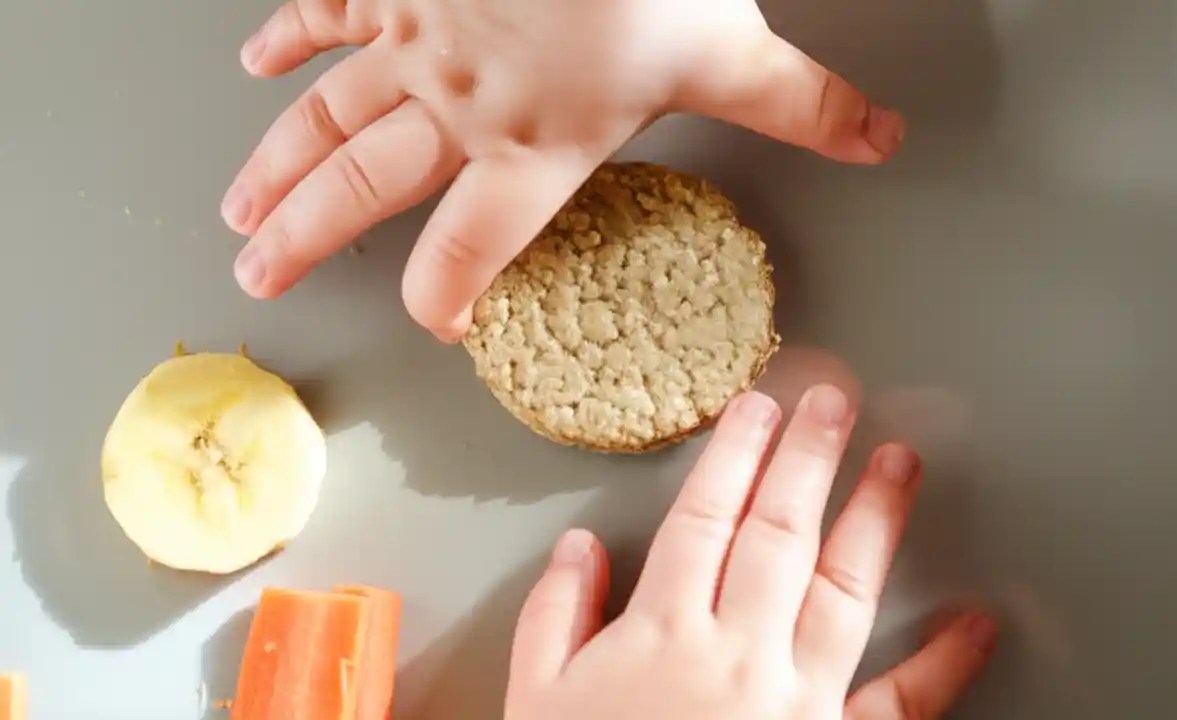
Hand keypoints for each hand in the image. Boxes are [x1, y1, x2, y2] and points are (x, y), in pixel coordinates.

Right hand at [222, 0, 904, 341]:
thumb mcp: (734, 43)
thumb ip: (803, 104)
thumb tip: (881, 139)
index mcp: (535, 143)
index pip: (477, 247)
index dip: (449, 296)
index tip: (436, 322)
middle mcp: (459, 106)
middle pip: (367, 190)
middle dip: (310, 238)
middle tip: (261, 278)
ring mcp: (416, 39)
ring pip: (330, 115)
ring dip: (280, 164)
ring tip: (239, 212)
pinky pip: (329, 11)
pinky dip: (291, 37)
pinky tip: (257, 65)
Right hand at [506, 385, 995, 719]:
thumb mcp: (535, 701)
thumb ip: (554, 616)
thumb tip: (579, 547)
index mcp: (664, 634)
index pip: (705, 518)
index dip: (734, 455)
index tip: (757, 408)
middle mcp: (737, 654)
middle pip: (778, 534)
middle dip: (808, 458)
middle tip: (835, 401)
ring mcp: (795, 699)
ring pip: (841, 591)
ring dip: (872, 520)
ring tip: (898, 464)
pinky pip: (899, 703)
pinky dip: (942, 663)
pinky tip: (975, 623)